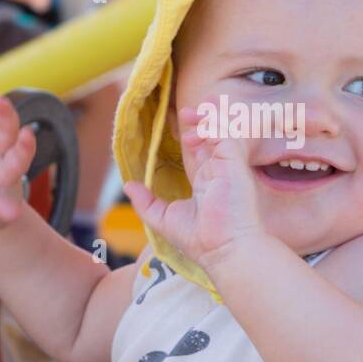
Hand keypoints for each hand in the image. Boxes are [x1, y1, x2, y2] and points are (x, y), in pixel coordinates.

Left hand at [123, 104, 263, 269]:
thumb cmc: (199, 240)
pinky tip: (194, 134)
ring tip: (189, 114)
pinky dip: (211, 127)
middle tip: (185, 112)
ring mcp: (229, 165)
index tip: (178, 125)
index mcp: (207, 180)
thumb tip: (127, 186)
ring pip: (222, 129)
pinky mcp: (235, 163)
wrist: (222, 249)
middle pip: (214, 133)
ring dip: (207, 117)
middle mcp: (220, 170)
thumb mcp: (164, 219)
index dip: (191, 133)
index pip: (201, 148)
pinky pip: (226, 134)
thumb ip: (146, 202)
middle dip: (202, 118)